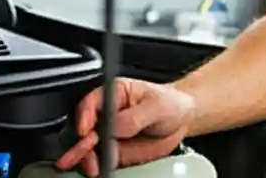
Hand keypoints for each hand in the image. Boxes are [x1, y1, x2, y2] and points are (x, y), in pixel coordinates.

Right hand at [56, 78, 195, 176]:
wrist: (183, 120)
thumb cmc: (171, 103)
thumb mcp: (157, 105)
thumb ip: (135, 116)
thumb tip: (115, 127)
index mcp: (115, 94)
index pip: (91, 103)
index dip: (85, 117)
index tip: (85, 130)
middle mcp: (108, 114)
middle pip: (84, 128)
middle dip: (82, 142)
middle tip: (89, 149)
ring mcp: (109, 134)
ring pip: (89, 148)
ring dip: (86, 158)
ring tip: (92, 165)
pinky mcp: (115, 151)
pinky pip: (101, 160)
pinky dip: (98, 166)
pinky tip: (99, 170)